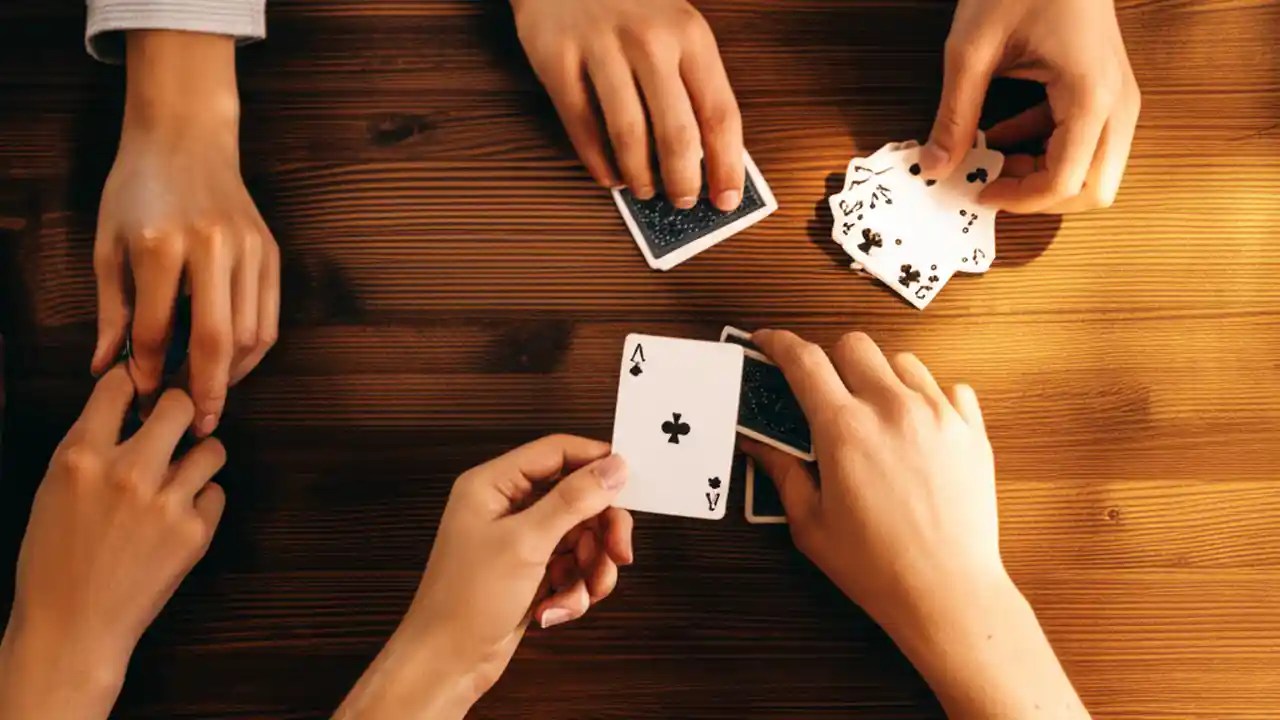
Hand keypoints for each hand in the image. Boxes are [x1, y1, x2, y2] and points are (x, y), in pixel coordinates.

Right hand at [0, 367, 225, 719]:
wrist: (73, 627)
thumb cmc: (54, 561)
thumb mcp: (53, 491)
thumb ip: (90, 448)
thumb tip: (127, 410)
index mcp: (80, 456)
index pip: (118, 385)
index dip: (132, 384)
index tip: (140, 392)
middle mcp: (127, 471)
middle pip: (179, 404)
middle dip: (179, 412)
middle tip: (174, 429)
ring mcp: (166, 502)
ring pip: (212, 448)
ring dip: (199, 458)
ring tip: (182, 476)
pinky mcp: (195, 531)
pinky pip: (216, 493)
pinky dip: (203, 501)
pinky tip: (179, 518)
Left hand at [92, 30, 279, 435]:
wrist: (186, 138)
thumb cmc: (138, 190)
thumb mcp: (108, 245)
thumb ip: (113, 311)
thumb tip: (107, 369)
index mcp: (160, 245)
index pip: (155, 329)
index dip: (146, 371)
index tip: (141, 398)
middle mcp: (210, 247)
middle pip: (214, 341)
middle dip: (204, 392)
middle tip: (197, 426)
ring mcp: (248, 249)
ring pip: (251, 334)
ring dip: (231, 374)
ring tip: (210, 393)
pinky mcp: (271, 251)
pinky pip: (270, 317)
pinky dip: (254, 350)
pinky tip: (233, 363)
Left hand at [335, 436, 631, 718]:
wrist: (446, 664)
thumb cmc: (466, 601)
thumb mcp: (526, 543)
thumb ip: (573, 500)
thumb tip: (613, 467)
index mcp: (493, 484)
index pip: (556, 452)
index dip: (596, 462)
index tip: (631, 482)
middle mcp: (506, 506)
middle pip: (577, 497)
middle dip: (601, 530)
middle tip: (619, 553)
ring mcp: (519, 540)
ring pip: (581, 535)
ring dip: (590, 567)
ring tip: (581, 595)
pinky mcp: (529, 570)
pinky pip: (572, 565)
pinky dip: (574, 589)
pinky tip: (556, 610)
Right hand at [512, 0, 743, 210]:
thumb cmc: (630, 3)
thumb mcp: (675, 27)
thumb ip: (691, 81)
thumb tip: (707, 155)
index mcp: (690, 35)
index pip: (720, 113)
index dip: (726, 165)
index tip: (727, 199)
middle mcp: (650, 41)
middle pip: (676, 133)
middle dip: (683, 182)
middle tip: (683, 202)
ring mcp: (601, 48)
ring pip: (628, 135)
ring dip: (640, 176)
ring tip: (645, 190)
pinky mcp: (557, 57)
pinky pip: (581, 124)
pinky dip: (597, 161)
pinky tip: (610, 176)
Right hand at [741, 331, 997, 631]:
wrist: (948, 593)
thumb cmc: (877, 567)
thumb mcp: (811, 523)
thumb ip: (783, 472)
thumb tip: (758, 442)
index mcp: (844, 430)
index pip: (803, 360)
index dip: (778, 343)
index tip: (768, 344)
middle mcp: (892, 409)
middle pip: (854, 345)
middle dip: (832, 360)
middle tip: (825, 393)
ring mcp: (938, 415)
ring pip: (902, 362)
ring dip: (881, 377)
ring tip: (875, 414)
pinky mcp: (972, 431)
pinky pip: (949, 389)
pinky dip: (930, 398)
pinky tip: (919, 429)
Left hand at [919, 0, 1140, 212]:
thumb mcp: (971, 49)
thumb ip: (954, 115)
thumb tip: (934, 165)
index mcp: (1092, 94)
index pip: (1065, 181)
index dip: (1018, 199)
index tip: (976, 192)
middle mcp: (1119, 101)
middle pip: (1096, 189)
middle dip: (1041, 197)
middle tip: (990, 183)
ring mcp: (1119, 95)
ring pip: (1094, 169)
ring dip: (1043, 174)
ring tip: (989, 157)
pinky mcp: (1107, 88)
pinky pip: (1086, 141)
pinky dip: (1046, 148)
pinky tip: (1002, 133)